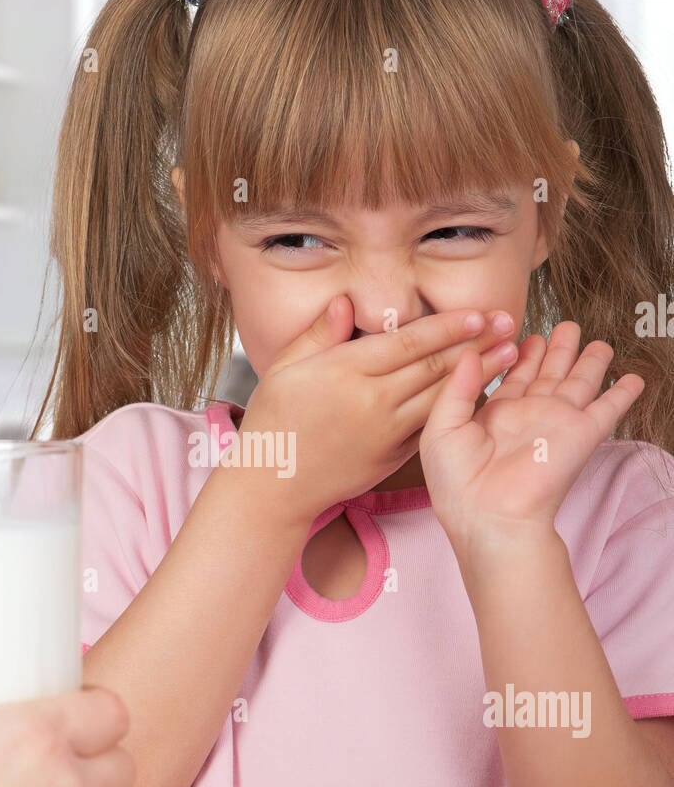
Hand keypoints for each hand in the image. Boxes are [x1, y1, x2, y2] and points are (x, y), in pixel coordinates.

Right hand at [236, 297, 518, 527]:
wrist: (275, 484)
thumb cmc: (275, 421)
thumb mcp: (284, 368)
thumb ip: (318, 334)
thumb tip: (345, 303)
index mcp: (347, 371)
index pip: (407, 342)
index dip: (447, 326)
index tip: (478, 312)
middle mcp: (373, 401)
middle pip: (433, 366)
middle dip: (476, 342)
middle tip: (509, 322)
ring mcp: (386, 432)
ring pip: (441, 396)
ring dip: (481, 375)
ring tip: (511, 355)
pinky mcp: (392, 456)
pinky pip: (432, 426)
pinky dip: (460, 409)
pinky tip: (482, 394)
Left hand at [419, 320, 644, 551]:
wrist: (490, 517)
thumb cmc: (458, 483)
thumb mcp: (442, 429)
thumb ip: (457, 387)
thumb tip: (470, 351)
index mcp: (495, 416)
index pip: (511, 376)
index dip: (517, 353)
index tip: (519, 331)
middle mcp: (529, 416)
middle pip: (549, 373)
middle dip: (557, 349)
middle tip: (566, 325)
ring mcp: (557, 423)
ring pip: (580, 383)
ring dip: (590, 362)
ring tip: (598, 342)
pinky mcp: (582, 433)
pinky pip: (609, 407)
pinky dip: (623, 392)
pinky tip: (634, 378)